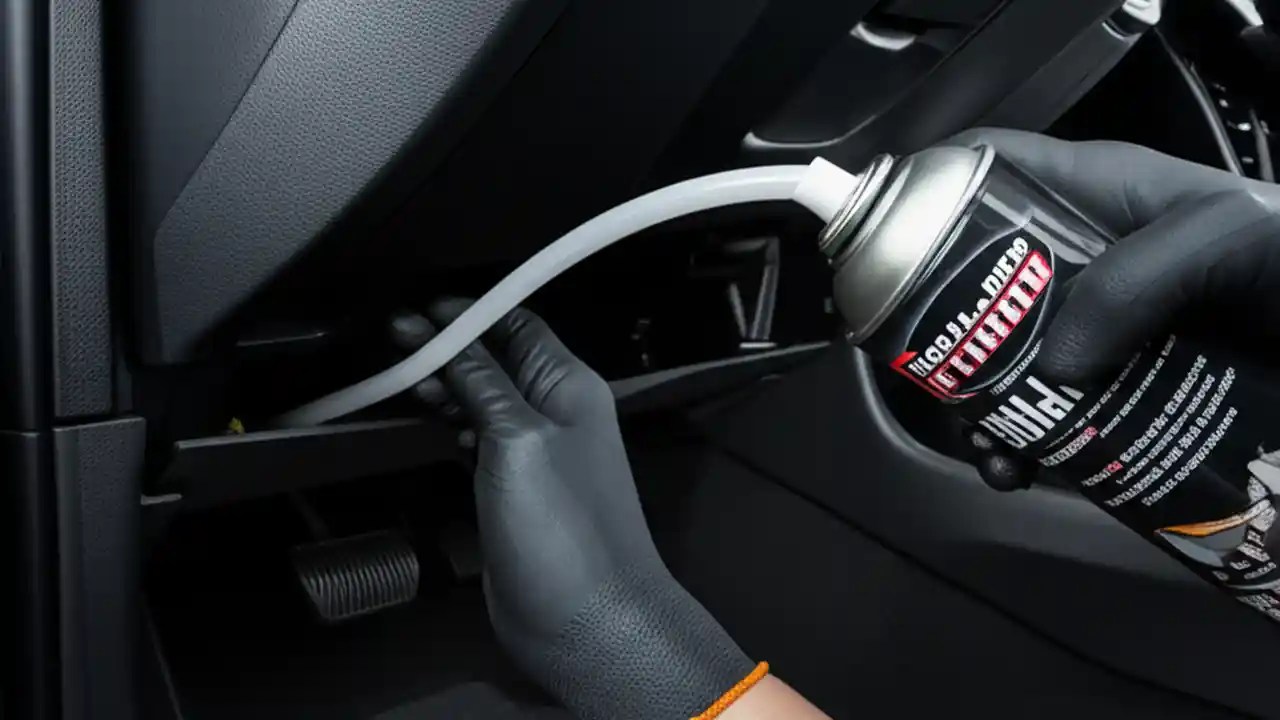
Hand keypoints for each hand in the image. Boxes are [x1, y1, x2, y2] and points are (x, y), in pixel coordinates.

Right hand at [393, 300, 755, 719]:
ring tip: (404, 382)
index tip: (416, 312)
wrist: (584, 621)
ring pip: (481, 397)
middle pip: (494, 358)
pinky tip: (427, 420)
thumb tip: (448, 334)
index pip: (516, 324)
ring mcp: (532, 452)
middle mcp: (553, 412)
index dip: (467, 312)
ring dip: (444, 384)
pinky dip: (448, 424)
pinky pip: (474, 438)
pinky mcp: (510, 488)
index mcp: (568, 385)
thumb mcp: (517, 439)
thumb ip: (483, 382)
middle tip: (396, 346)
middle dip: (446, 346)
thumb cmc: (566, 530)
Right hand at [948, 128, 1279, 489]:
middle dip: (937, 326)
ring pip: (1000, 355)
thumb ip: (1135, 282)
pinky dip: (1021, 440)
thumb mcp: (1225, 239)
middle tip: (928, 368)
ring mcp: (1095, 324)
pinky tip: (1023, 464)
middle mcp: (1082, 258)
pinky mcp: (1113, 381)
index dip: (922, 191)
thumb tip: (1052, 363)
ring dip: (976, 401)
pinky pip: (1044, 407)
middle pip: (972, 277)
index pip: (985, 168)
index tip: (880, 238)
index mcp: (1097, 195)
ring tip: (989, 443)